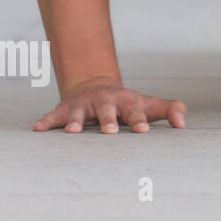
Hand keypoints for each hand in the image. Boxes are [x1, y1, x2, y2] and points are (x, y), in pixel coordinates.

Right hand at [33, 75, 186, 133]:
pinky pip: (54, 116)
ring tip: (74, 132)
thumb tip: (183, 124)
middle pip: (107, 110)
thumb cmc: (128, 104)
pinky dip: (46, 121)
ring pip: (79, 112)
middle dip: (108, 120)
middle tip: (110, 132)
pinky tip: (37, 128)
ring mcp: (84, 105)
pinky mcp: (65, 109)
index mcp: (126, 101)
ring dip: (76, 121)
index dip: (139, 120)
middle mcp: (104, 102)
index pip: (135, 111)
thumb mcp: (150, 104)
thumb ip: (171, 110)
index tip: (143, 131)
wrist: (97, 87)